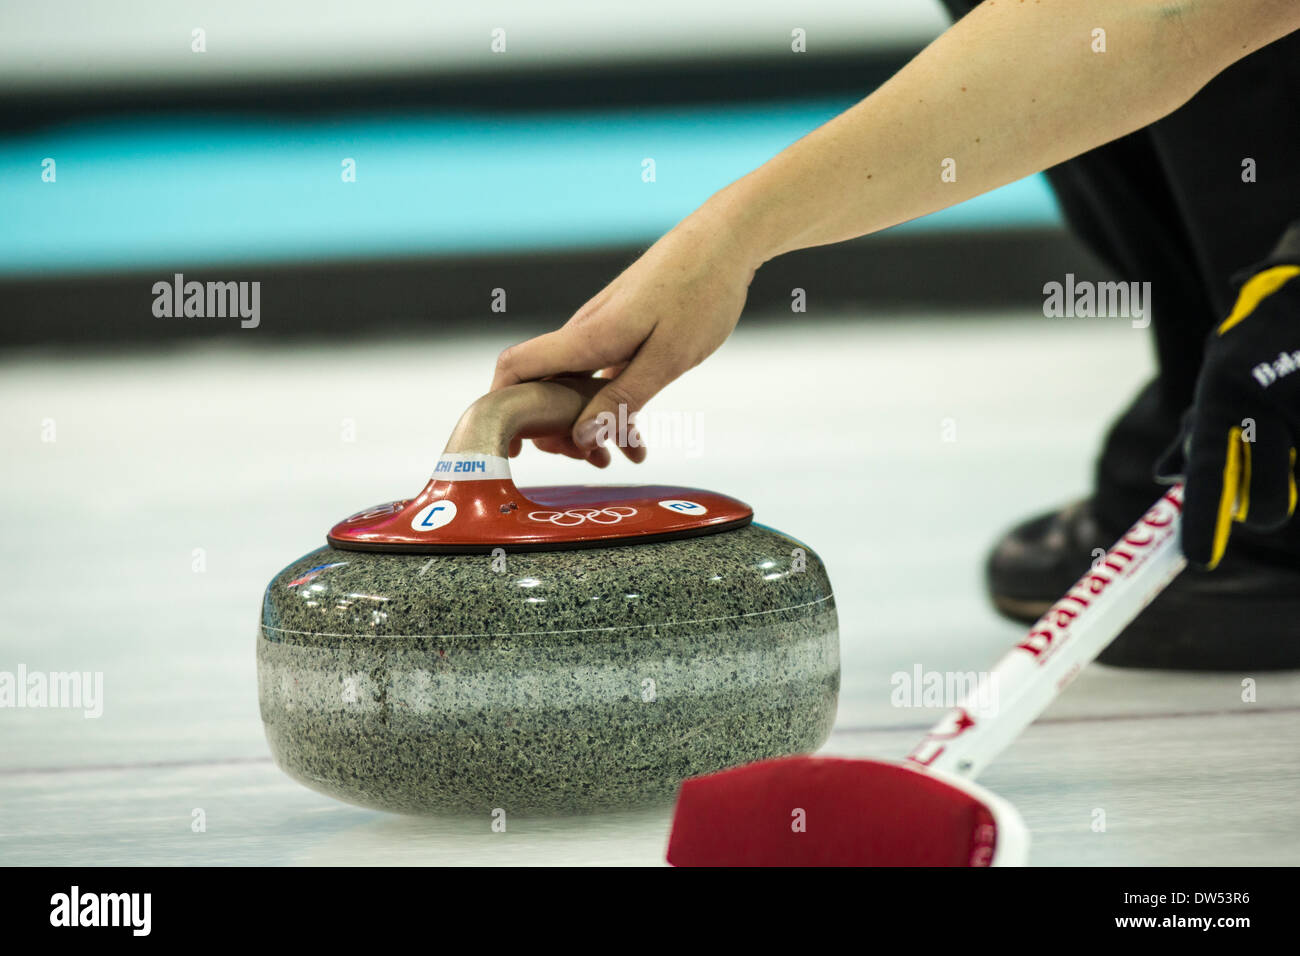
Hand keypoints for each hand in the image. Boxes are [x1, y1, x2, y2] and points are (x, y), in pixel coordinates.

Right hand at [490, 203, 758, 465]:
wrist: (726, 242)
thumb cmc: (701, 293)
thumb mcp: (668, 358)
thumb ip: (624, 398)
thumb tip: (580, 438)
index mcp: (589, 335)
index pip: (517, 367)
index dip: (502, 407)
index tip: (516, 446)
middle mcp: (586, 332)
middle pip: (544, 387)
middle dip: (558, 430)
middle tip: (594, 461)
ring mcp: (602, 331)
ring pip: (576, 386)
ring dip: (589, 424)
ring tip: (620, 457)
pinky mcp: (622, 333)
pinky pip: (602, 377)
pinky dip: (611, 407)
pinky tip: (637, 437)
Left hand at [1158, 232, 1299, 567]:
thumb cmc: (1257, 343)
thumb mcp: (1218, 379)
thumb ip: (1198, 432)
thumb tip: (1165, 477)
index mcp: (1222, 396)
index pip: (1208, 469)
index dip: (1203, 516)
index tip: (1199, 559)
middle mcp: (1265, 400)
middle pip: (1268, 498)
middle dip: (1264, 507)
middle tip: (1264, 502)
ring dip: (1294, 456)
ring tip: (1288, 407)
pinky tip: (1297, 399)